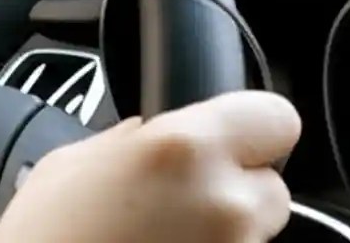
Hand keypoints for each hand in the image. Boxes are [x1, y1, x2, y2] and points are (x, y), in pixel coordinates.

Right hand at [0, 90, 300, 242]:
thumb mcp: (71, 164)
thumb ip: (131, 139)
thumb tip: (154, 132)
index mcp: (184, 147)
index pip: (278, 118)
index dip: (256, 131)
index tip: (237, 142)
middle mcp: (222, 202)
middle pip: (272, 188)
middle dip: (236, 194)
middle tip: (183, 206)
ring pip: (256, 236)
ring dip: (224, 234)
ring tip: (163, 241)